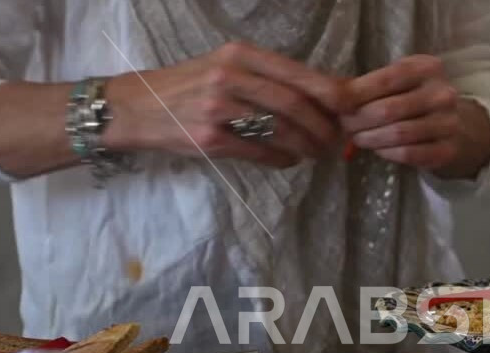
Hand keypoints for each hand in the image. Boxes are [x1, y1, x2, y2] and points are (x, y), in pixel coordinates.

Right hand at [103, 42, 352, 167]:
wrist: (138, 108)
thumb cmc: (189, 87)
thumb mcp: (224, 67)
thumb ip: (266, 77)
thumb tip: (320, 95)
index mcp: (238, 55)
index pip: (296, 73)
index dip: (330, 93)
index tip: (351, 108)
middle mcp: (230, 77)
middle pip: (294, 103)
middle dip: (324, 125)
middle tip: (338, 139)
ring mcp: (219, 109)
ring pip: (281, 130)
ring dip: (308, 145)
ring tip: (319, 153)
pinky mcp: (210, 140)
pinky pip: (260, 153)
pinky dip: (283, 160)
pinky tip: (290, 161)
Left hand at [343, 55, 489, 178]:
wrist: (455, 127)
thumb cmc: (414, 99)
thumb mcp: (397, 84)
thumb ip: (367, 86)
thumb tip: (329, 94)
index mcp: (427, 68)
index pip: (385, 80)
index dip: (355, 94)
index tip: (335, 105)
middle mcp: (442, 93)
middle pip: (388, 109)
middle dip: (359, 120)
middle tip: (344, 125)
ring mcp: (449, 123)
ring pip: (398, 133)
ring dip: (370, 138)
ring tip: (357, 138)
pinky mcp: (447, 149)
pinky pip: (409, 154)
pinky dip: (387, 153)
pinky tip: (377, 149)